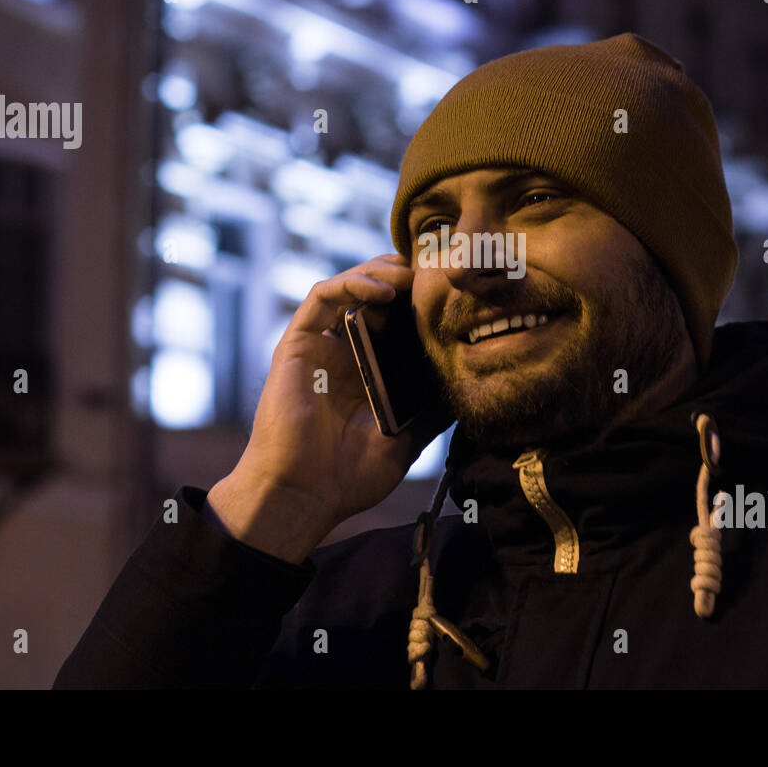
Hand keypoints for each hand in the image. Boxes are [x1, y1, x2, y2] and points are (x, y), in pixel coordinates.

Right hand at [205, 254, 449, 559]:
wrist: (304, 495)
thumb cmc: (350, 476)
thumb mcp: (408, 440)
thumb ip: (433, 412)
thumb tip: (470, 389)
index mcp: (369, 370)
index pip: (395, 319)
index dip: (419, 299)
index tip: (452, 290)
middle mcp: (343, 351)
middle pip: (373, 295)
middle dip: (403, 275)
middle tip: (433, 271)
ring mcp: (319, 345)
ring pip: (348, 286)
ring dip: (380, 271)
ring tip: (411, 274)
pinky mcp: (297, 343)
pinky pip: (321, 297)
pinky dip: (351, 283)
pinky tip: (382, 290)